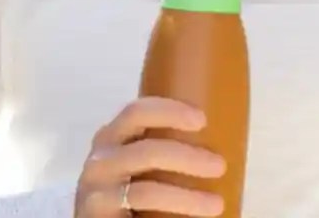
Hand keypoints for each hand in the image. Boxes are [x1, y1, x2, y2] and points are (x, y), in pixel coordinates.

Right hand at [74, 96, 226, 216]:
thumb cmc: (132, 187)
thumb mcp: (143, 161)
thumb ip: (166, 148)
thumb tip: (221, 144)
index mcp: (113, 136)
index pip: (137, 113)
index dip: (169, 111)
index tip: (202, 119)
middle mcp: (101, 160)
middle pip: (147, 151)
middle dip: (188, 157)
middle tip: (219, 166)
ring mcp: (96, 191)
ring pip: (146, 191)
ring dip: (186, 197)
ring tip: (216, 204)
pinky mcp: (97, 217)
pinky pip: (138, 214)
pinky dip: (171, 215)